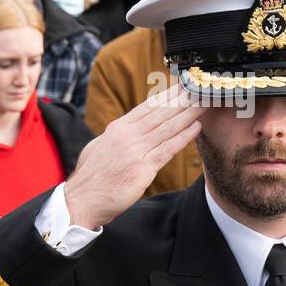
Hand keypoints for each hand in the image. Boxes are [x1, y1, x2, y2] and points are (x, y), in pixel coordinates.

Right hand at [64, 83, 203, 230]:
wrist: (81, 200)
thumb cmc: (91, 177)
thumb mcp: (99, 147)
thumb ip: (115, 137)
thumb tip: (123, 130)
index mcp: (118, 128)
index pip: (148, 106)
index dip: (168, 95)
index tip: (182, 86)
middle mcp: (128, 135)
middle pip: (161, 112)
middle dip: (182, 98)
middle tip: (199, 87)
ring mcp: (136, 150)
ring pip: (168, 127)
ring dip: (188, 113)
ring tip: (203, 103)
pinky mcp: (143, 168)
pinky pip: (168, 149)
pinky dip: (184, 137)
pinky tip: (196, 127)